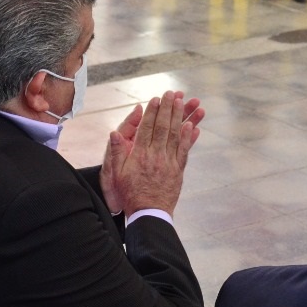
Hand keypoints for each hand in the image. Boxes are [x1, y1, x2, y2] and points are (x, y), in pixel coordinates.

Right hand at [106, 92, 204, 215]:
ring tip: (182, 102)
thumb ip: (116, 152)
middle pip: (162, 127)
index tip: (155, 99)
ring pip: (174, 135)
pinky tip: (191, 125)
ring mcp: (168, 163)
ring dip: (179, 117)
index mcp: (140, 155)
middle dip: (167, 108)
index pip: (146, 128)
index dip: (152, 112)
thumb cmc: (130, 193)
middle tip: (172, 93)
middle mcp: (156, 156)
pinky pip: (184, 151)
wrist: (148, 213)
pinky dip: (187, 137)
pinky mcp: (177, 170)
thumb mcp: (117, 174)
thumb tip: (114, 132)